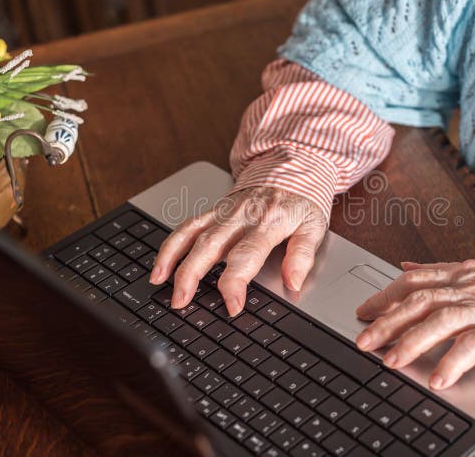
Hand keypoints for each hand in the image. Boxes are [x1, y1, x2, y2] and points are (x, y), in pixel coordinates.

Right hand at [150, 186, 326, 315]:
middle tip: (181, 301)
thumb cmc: (301, 202)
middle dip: (192, 274)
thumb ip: (303, 256)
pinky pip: (187, 226)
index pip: (247, 255)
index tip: (232, 306)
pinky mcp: (214, 210)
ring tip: (160, 283)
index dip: (236, 282)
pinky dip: (171, 245)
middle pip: (210, 245)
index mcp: (268, 223)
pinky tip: (161, 266)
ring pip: (193, 234)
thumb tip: (293, 283)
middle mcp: (241, 217)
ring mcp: (224, 213)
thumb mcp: (314, 227)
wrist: (292, 168)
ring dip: (174, 259)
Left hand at [354, 259, 474, 389]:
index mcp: (461, 272)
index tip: (363, 311)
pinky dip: (454, 361)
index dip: (385, 295)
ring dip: (412, 341)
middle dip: (386, 321)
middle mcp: (469, 286)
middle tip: (362, 340)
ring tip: (391, 361)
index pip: (414, 280)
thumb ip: (441, 270)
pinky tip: (438, 378)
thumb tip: (406, 267)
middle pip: (419, 301)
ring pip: (441, 320)